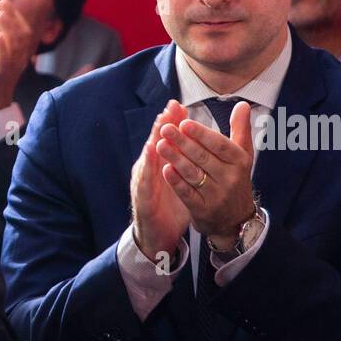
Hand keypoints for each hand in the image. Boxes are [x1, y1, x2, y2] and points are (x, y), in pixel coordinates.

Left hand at [0, 0, 35, 113]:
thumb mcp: (3, 57)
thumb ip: (5, 42)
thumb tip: (1, 22)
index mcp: (21, 54)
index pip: (24, 31)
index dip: (17, 16)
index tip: (6, 2)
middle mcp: (20, 59)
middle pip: (23, 34)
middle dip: (14, 17)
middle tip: (3, 2)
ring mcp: (13, 67)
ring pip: (16, 44)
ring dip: (8, 27)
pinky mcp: (3, 74)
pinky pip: (6, 59)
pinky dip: (3, 46)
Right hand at [130, 100, 191, 263]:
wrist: (156, 235)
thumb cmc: (168, 206)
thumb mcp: (181, 182)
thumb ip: (188, 162)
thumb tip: (199, 144)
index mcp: (160, 165)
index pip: (165, 140)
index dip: (171, 123)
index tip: (178, 105)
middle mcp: (149, 170)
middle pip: (155, 143)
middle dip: (163, 124)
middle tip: (169, 106)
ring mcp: (144, 183)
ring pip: (148, 157)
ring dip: (154, 139)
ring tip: (161, 123)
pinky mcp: (141, 198)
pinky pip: (144, 180)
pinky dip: (147, 166)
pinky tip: (151, 153)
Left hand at [157, 102, 256, 248]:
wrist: (236, 220)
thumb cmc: (236, 179)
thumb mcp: (243, 155)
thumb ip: (240, 129)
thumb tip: (243, 104)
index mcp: (240, 161)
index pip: (219, 144)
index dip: (201, 133)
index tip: (184, 123)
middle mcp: (230, 179)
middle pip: (203, 157)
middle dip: (182, 142)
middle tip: (165, 129)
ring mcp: (217, 196)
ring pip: (193, 174)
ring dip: (175, 158)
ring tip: (160, 145)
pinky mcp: (204, 210)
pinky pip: (187, 194)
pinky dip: (176, 181)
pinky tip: (164, 169)